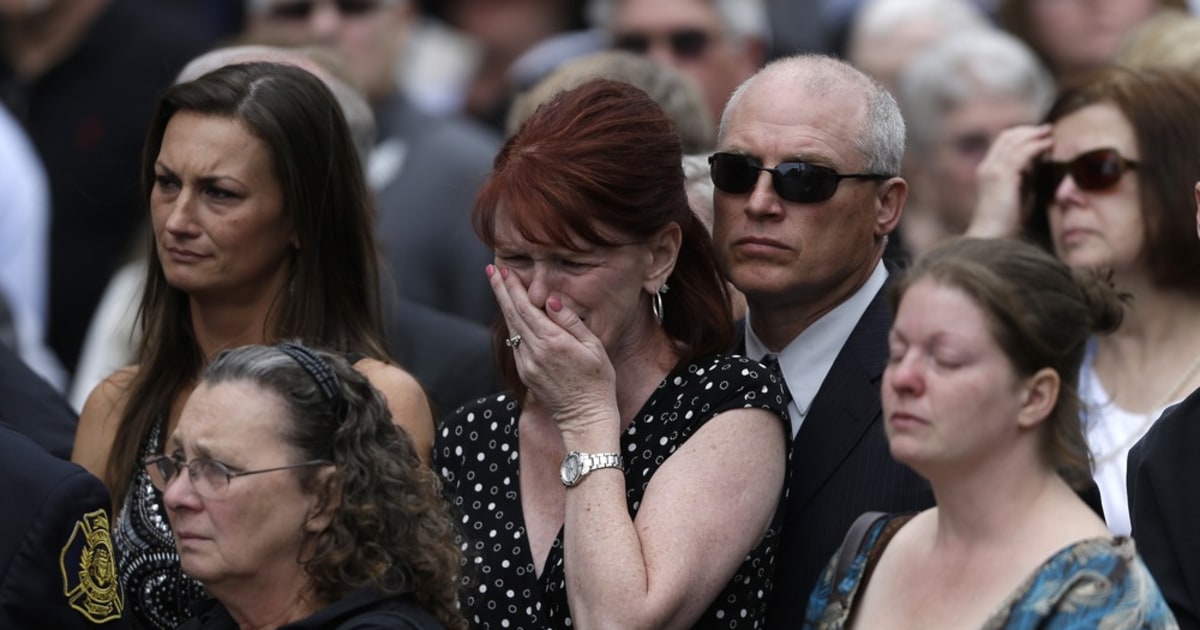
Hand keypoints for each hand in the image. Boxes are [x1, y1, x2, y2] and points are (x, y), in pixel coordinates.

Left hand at [487, 265, 618, 442]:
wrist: (586, 418)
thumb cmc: (598, 381)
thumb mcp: (593, 346)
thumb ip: (569, 321)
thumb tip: (549, 299)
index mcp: (552, 342)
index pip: (525, 307)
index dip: (512, 287)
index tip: (504, 270)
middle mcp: (534, 352)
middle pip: (512, 314)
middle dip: (500, 290)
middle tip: (492, 269)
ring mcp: (527, 365)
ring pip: (512, 329)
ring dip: (505, 306)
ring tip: (500, 286)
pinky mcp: (526, 374)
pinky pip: (517, 344)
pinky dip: (514, 325)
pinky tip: (515, 315)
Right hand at [967, 124, 1053, 237]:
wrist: (993, 237)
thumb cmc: (1008, 222)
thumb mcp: (1019, 193)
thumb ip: (1026, 177)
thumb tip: (1040, 162)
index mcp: (987, 171)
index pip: (1003, 143)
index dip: (1022, 135)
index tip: (1041, 135)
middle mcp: (987, 167)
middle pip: (1007, 137)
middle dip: (1029, 131)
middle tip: (1048, 129)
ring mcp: (993, 170)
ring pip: (1013, 140)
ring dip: (1034, 135)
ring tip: (1050, 134)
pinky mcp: (1002, 176)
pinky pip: (1021, 152)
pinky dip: (1036, 145)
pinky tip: (1048, 145)